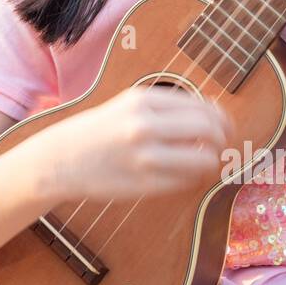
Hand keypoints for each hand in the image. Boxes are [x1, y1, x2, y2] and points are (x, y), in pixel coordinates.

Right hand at [34, 84, 232, 203]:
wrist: (61, 160)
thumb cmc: (99, 131)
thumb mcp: (128, 105)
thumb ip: (167, 107)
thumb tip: (215, 114)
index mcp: (142, 100)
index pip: (202, 106)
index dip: (221, 119)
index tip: (224, 127)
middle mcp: (144, 125)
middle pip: (209, 130)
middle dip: (221, 139)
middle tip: (219, 145)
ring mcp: (145, 156)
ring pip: (204, 159)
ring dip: (209, 161)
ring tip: (200, 161)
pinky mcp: (144, 184)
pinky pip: (187, 182)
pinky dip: (191, 178)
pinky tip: (180, 174)